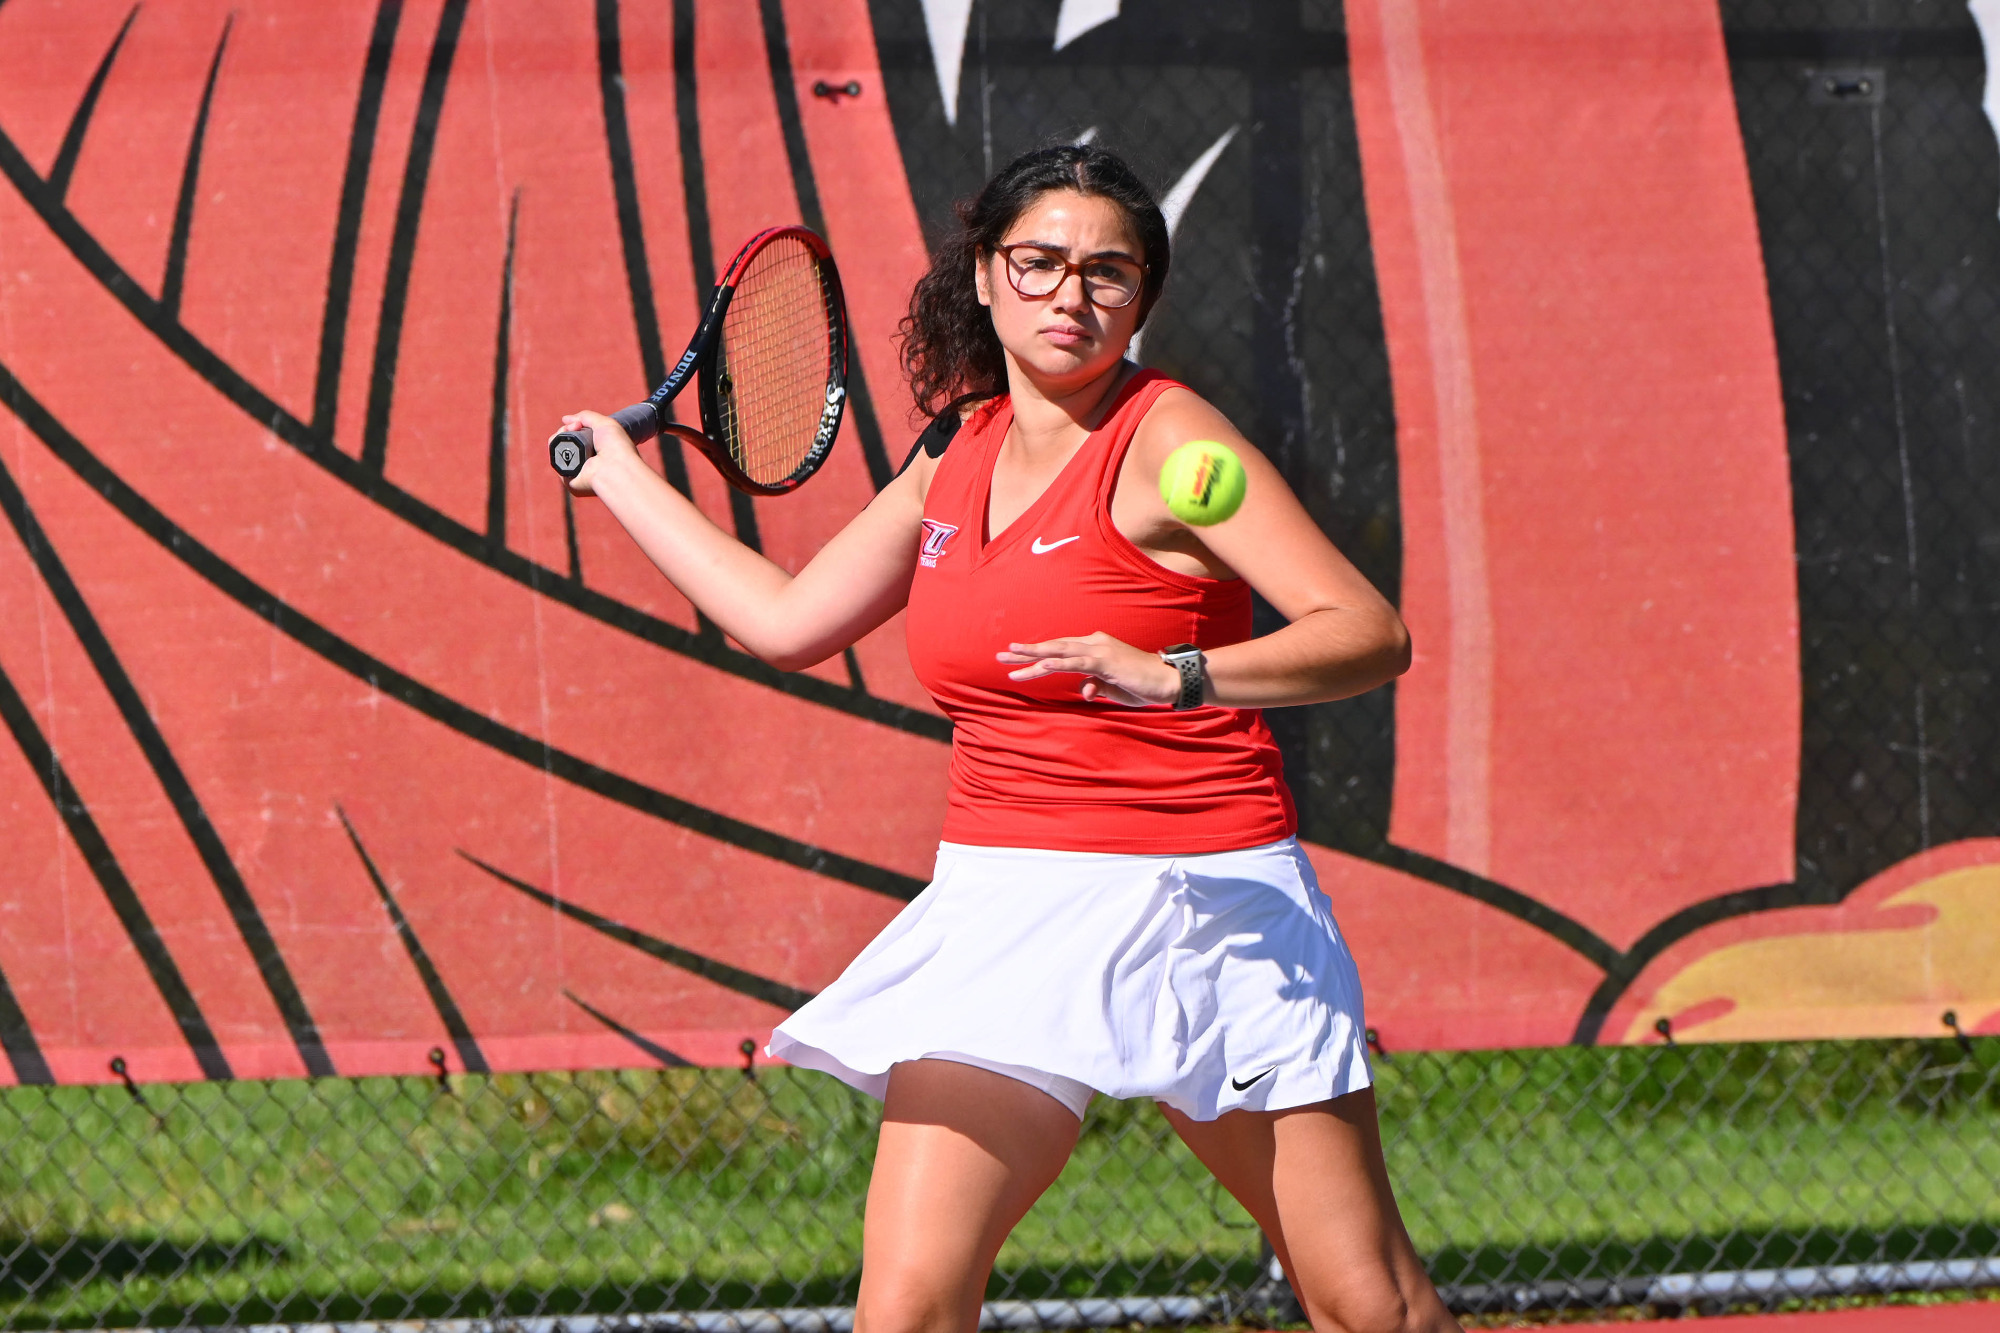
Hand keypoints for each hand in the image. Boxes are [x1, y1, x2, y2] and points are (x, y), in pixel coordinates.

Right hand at [559, 409, 641, 496]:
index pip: (579, 439)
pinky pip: (554, 460)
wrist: (615, 466)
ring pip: (558, 449)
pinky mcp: (568, 480)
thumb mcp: (604, 423)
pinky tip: (562, 440)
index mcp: (598, 454)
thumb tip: (565, 419)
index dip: (574, 428)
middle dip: (565, 430)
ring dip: (559, 435)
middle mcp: (588, 464)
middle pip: (566, 443)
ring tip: (569, 431)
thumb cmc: (616, 446)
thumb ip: (586, 417)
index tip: (578, 423)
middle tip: (575, 426)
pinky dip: (554, 445)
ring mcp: (577, 472)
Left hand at [997, 631, 1181, 706]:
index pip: (1060, 650)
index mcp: (1095, 647)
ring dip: (1034, 656)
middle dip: (1026, 651)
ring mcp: (1100, 650)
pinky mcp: (1106, 661)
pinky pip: (1077, 662)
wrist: (1169, 680)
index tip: (1015, 658)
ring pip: (1059, 651)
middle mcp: (1095, 643)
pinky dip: (1057, 662)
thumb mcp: (1113, 689)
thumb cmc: (1143, 684)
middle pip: (1054, 646)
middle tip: (1001, 655)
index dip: (1037, 654)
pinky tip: (1040, 664)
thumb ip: (1096, 687)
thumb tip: (1084, 691)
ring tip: (1011, 659)